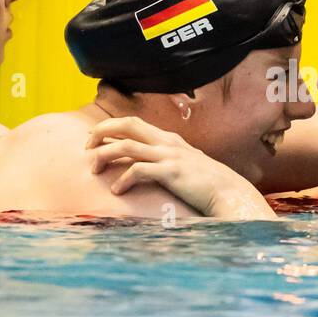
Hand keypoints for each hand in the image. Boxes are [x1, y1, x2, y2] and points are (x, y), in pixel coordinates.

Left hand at [86, 116, 276, 219]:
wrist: (231, 193)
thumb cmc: (209, 185)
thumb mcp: (189, 166)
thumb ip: (171, 162)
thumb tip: (153, 167)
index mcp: (170, 139)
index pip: (134, 123)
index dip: (111, 127)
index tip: (95, 139)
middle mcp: (168, 143)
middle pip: (128, 125)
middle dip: (102, 131)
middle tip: (86, 146)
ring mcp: (169, 156)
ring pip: (127, 146)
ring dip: (105, 155)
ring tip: (93, 168)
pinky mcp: (171, 172)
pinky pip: (138, 170)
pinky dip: (123, 179)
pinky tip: (116, 190)